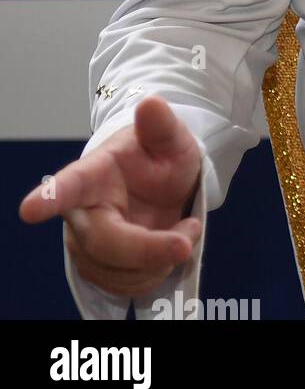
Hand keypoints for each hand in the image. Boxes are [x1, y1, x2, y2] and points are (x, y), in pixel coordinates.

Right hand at [18, 95, 203, 299]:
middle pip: (106, 244)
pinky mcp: (100, 270)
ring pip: (120, 272)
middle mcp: (81, 214)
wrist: (162, 185)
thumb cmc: (158, 158)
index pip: (68, 186)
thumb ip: (161, 124)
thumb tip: (151, 102)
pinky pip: (127, 286)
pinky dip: (156, 273)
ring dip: (160, 260)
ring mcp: (87, 246)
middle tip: (189, 239)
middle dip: (149, 248)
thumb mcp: (170, 138)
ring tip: (182, 231)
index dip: (50, 197)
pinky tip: (168, 249)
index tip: (31, 208)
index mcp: (91, 176)